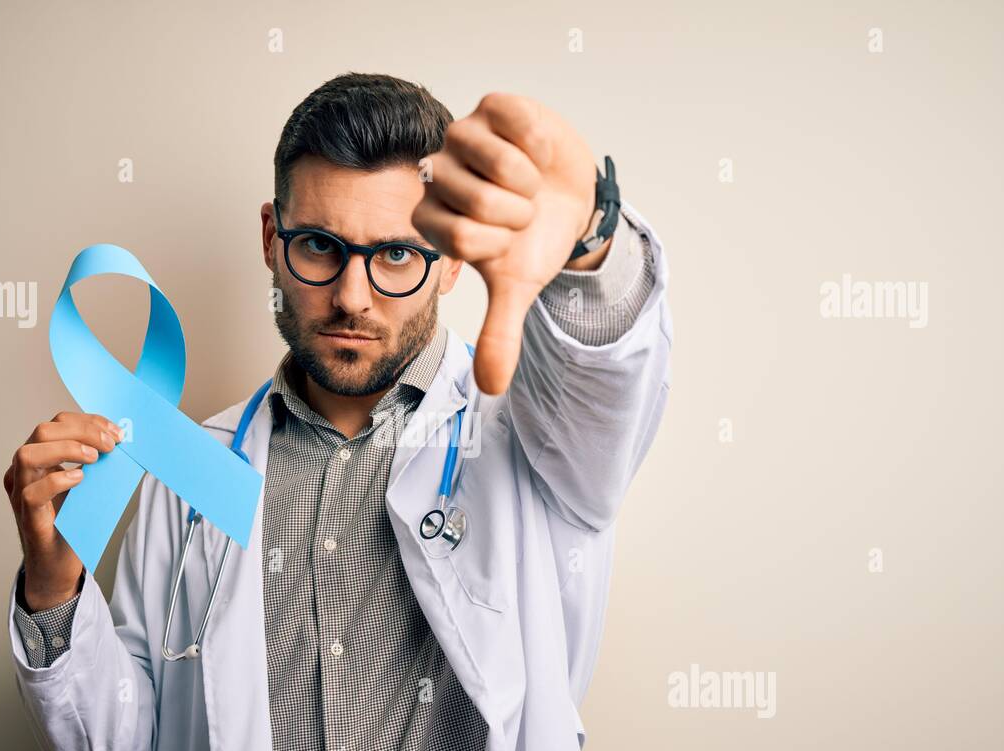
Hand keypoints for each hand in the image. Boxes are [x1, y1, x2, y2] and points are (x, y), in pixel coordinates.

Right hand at [3, 412, 122, 609]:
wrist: (57, 564)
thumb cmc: (71, 523)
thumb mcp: (86, 485)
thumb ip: (95, 464)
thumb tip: (122, 443)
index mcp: (38, 459)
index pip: (57, 423)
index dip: (88, 421)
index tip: (116, 432)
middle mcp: (23, 472)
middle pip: (42, 431)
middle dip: (82, 431)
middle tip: (111, 445)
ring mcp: (20, 493)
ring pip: (27, 455)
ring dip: (67, 449)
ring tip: (94, 458)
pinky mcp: (27, 517)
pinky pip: (31, 492)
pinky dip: (57, 480)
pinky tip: (80, 479)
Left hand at [412, 93, 599, 393]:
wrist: (570, 200)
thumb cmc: (533, 241)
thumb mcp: (518, 289)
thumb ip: (500, 334)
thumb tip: (492, 389)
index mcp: (433, 218)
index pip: (457, 236)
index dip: (496, 243)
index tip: (507, 242)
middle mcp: (439, 173)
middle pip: (473, 200)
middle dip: (515, 215)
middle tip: (521, 212)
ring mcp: (464, 136)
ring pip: (495, 162)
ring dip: (529, 180)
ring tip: (530, 184)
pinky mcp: (493, 107)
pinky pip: (514, 123)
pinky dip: (537, 144)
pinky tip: (537, 152)